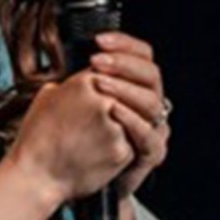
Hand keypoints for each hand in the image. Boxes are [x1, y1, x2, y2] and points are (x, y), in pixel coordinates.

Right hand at [6, 67, 136, 206]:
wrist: (36, 176)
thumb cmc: (37, 139)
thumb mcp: (46, 98)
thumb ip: (70, 85)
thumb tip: (81, 83)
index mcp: (85, 82)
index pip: (112, 76)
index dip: (107, 92)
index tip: (99, 105)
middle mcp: (104, 100)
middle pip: (126, 97)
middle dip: (117, 110)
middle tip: (99, 126)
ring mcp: (116, 126)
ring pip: (133, 121)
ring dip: (121, 128)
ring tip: (95, 141)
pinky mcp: (122, 150)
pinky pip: (132, 144)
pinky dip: (119, 149)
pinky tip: (98, 155)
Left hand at [85, 31, 170, 201]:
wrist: (70, 179)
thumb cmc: (71, 139)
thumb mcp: (72, 101)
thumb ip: (78, 79)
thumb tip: (66, 51)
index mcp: (133, 88)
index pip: (142, 56)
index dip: (124, 45)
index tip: (98, 40)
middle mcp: (148, 105)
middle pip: (151, 74)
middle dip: (124, 63)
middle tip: (96, 61)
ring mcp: (152, 129)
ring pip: (153, 102)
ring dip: (126, 89)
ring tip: (99, 83)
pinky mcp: (150, 153)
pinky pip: (149, 135)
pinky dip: (132, 121)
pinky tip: (113, 110)